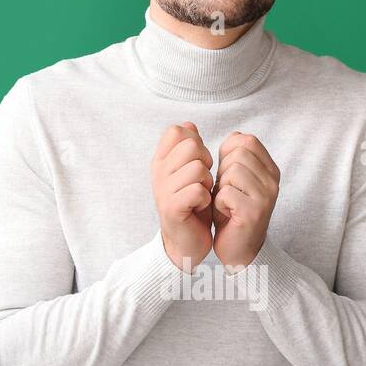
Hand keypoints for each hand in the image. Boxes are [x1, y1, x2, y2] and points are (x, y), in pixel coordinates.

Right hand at [151, 122, 213, 272]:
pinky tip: (200, 207)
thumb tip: (188, 125)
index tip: (196, 161)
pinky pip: (198, 190)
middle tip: (201, 181)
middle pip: (191, 146)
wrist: (186, 241)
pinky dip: (205, 199)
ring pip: (198, 168)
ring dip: (207, 183)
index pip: (176, 131)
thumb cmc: (191, 203)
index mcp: (160, 160)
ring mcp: (162, 190)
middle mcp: (158, 172)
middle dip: (205, 162)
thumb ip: (188, 147)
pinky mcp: (171, 208)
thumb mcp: (189, 171)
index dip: (194, 142)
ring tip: (201, 195)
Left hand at [210, 132, 280, 270]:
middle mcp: (273, 181)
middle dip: (223, 171)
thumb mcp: (234, 178)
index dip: (228, 152)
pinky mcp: (254, 212)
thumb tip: (234, 136)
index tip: (228, 173)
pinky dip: (218, 203)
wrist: (239, 249)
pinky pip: (226, 192)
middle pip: (238, 153)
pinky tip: (227, 213)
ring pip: (232, 171)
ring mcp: (266, 196)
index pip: (247, 140)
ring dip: (221, 187)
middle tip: (227, 191)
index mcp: (270, 170)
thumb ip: (235, 156)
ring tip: (227, 202)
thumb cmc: (232, 210)